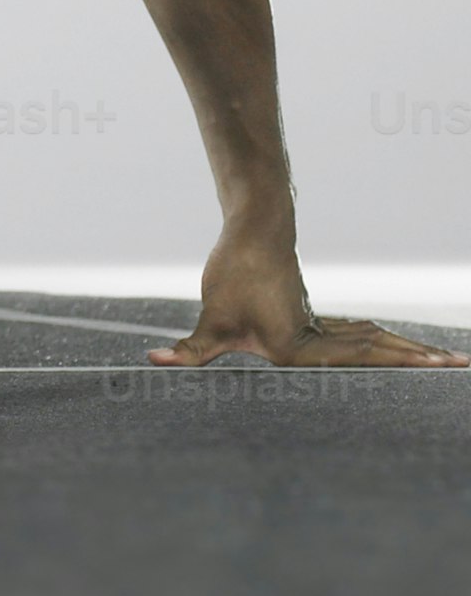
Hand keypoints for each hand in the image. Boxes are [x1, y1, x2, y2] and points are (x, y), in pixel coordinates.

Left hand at [158, 230, 470, 367]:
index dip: (396, 364)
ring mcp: (324, 325)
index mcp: (301, 348)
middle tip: (461, 364)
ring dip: (407, 354)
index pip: (355, 364)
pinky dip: (384, 346)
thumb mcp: (212, 317)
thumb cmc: (233, 272)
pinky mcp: (318, 317)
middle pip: (378, 355)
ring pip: (374, 343)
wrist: (252, 230)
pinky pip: (359, 336)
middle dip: (417, 363)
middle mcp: (320, 338)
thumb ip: (192, 350)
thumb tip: (155, 360)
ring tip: (449, 362)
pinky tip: (399, 352)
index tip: (435, 361)